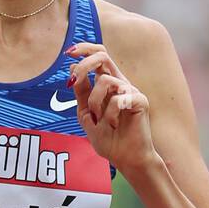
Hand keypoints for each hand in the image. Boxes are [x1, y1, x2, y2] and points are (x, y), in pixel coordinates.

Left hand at [67, 41, 156, 175]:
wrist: (125, 158)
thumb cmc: (108, 139)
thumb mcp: (86, 115)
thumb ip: (81, 93)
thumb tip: (71, 67)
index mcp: (107, 84)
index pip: (98, 56)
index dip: (84, 49)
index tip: (68, 53)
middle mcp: (120, 83)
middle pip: (103, 56)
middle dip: (84, 64)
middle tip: (73, 80)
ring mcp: (131, 91)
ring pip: (106, 80)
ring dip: (95, 101)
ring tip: (99, 119)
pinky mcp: (140, 101)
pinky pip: (119, 99)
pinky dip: (110, 114)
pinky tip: (113, 125)